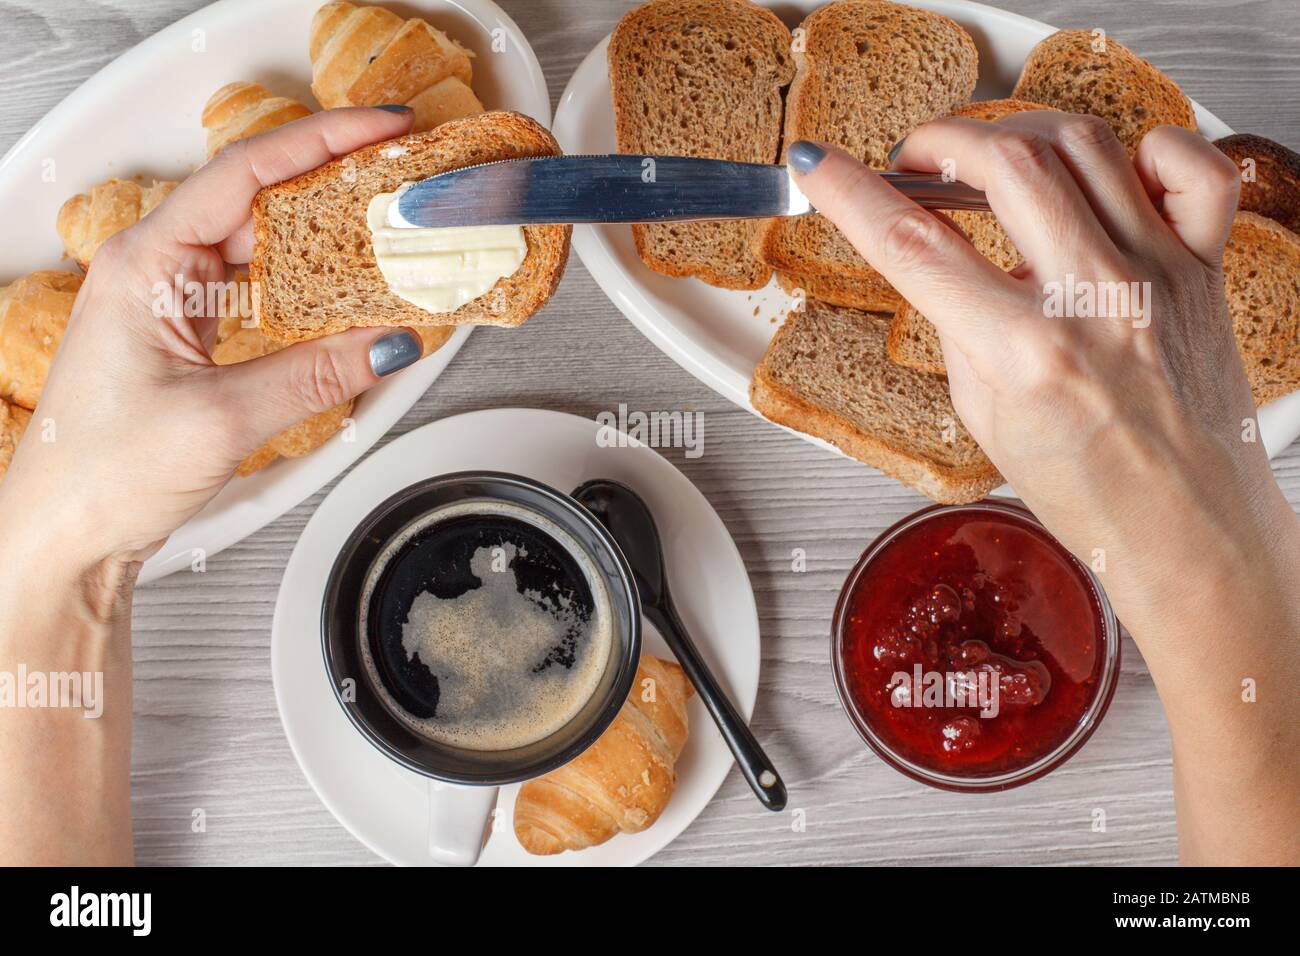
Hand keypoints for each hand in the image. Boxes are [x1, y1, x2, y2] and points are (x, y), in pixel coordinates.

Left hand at [0, 107, 424, 567]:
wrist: (64, 535)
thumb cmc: (100, 474)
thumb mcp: (223, 420)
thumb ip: (315, 376)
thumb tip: (388, 343)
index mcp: (146, 264)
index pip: (245, 173)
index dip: (322, 141)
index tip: (380, 131)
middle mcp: (155, 270)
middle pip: (260, 201)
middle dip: (336, 188)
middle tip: (401, 185)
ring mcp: (171, 301)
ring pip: (263, 247)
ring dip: (326, 243)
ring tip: (388, 240)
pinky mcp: (188, 334)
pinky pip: (258, 291)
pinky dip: (307, 290)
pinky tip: (345, 298)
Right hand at [789, 115, 1299, 863]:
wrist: (1186, 531)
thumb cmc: (1089, 492)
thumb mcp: (984, 416)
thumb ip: (960, 326)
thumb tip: (943, 260)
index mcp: (1027, 350)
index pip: (912, 244)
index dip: (849, 193)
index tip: (818, 165)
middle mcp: (1097, 299)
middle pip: (1002, 165)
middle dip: (938, 143)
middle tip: (916, 161)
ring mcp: (1158, 274)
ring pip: (1082, 144)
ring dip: (1016, 133)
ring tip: (991, 159)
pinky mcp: (1204, 269)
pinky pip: (1195, 168)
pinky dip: (1149, 146)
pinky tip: (1110, 166)